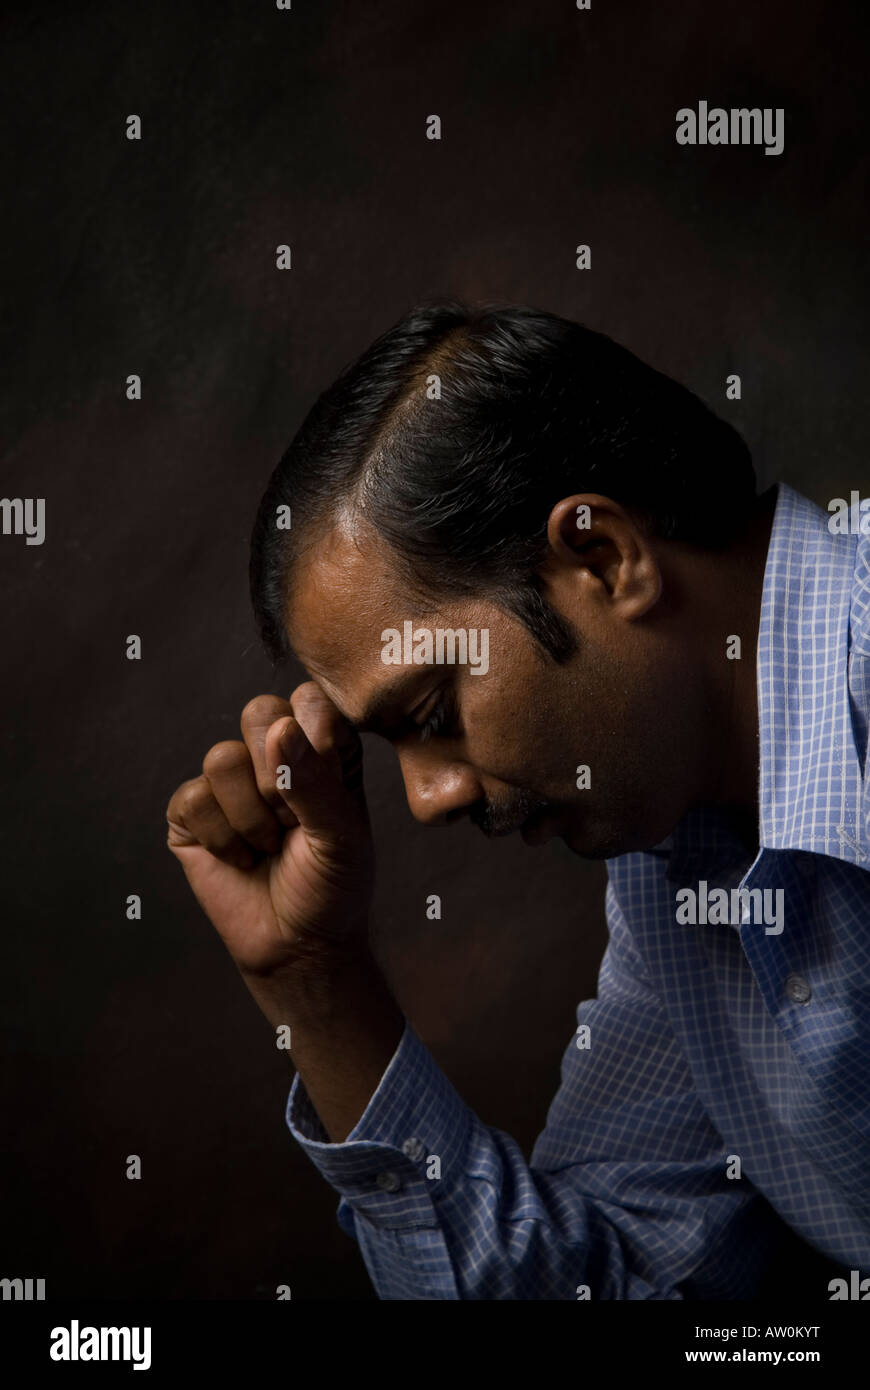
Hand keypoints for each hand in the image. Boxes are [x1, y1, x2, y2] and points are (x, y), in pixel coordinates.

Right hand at [166, 682, 373, 976]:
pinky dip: (222, 840)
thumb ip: (314, 780)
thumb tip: (278, 727)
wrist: (298, 944)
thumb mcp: (341, 834)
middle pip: (258, 712)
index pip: (308, 700)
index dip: (315, 742)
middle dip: (277, 779)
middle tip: (293, 821)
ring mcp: (229, 781)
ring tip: (269, 845)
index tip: (331, 791)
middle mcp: (274, 752)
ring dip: (251, 817)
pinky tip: (241, 859)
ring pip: (221, 757)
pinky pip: (193, 798)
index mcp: (322, 745)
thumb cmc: (332, 885)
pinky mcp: (191, 811)